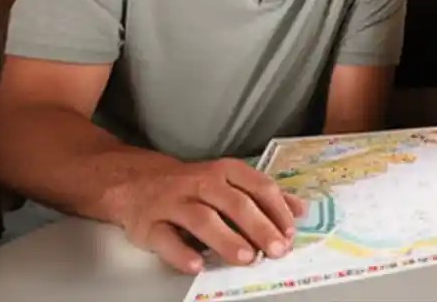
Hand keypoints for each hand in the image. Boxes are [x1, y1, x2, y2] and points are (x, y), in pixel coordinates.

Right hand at [111, 158, 306, 273]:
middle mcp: (200, 183)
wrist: (136, 181)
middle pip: (234, 204)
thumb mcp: (229, 182)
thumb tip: (300, 211)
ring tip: (247, 258)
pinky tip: (197, 265)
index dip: (277, 210)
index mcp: (225, 172)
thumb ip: (264, 196)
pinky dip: (181, 253)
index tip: (290, 233)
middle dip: (259, 227)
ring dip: (227, 239)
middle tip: (276, 250)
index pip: (258, 187)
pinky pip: (166, 238)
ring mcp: (173, 202)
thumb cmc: (193, 186)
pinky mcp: (149, 224)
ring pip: (202, 219)